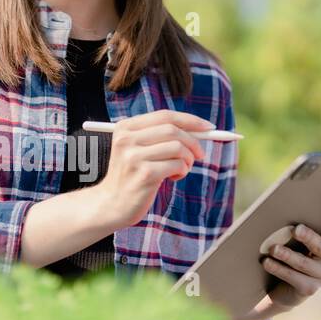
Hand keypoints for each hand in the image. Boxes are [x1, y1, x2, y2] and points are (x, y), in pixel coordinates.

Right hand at [93, 109, 212, 229]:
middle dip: (193, 142)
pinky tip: (173, 178)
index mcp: (125, 127)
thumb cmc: (132, 175)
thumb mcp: (139, 149)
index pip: (164, 116)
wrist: (112, 204)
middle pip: (173, 129)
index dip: (190, 120)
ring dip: (188, 159)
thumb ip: (161, 136)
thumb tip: (199, 129)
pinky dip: (182, 171)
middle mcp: (127, 139)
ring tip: (181, 169)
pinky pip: (177, 165)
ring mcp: (134, 156)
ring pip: (178, 147)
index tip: (208, 127)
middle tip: (200, 155)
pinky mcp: (145, 174)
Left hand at [239, 203, 320, 319]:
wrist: (282, 285)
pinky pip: (293, 277)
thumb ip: (299, 226)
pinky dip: (278, 269)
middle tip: (296, 229)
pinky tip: (266, 262)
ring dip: (287, 255)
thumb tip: (284, 212)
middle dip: (310, 237)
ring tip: (273, 249)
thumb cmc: (291, 251)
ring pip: (305, 263)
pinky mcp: (309, 289)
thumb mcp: (297, 239)